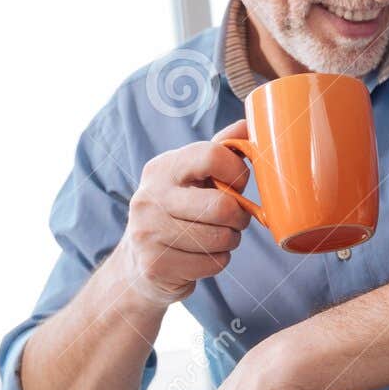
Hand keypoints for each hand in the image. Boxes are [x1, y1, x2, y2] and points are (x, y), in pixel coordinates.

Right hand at [116, 120, 253, 305]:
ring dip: (230, 240)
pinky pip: (213, 263)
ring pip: (222, 238)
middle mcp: (149, 197)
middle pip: (222, 206)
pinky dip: (217, 261)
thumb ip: (220, 150)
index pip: (212, 155)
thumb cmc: (178, 211)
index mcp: (163, 168)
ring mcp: (148, 232)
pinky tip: (200, 255)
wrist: (139, 261)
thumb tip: (249, 124)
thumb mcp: (193, 176)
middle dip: (239, 216)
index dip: (238, 172)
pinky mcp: (155, 265)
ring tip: (216, 236)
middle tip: (234, 218)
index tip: (238, 184)